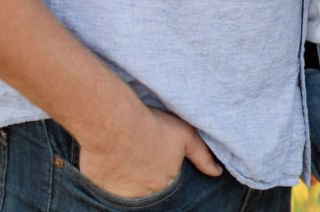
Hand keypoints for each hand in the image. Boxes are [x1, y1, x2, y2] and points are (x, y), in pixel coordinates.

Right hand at [78, 104, 221, 198]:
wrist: (114, 124)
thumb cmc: (150, 125)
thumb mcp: (185, 135)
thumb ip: (202, 156)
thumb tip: (217, 173)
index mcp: (165, 183)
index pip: (167, 180)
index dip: (160, 164)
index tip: (154, 153)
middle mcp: (146, 195)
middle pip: (148, 185)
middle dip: (146, 172)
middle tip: (140, 151)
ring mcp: (123, 195)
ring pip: (129, 187)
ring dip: (129, 174)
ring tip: (126, 151)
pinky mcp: (102, 191)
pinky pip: (109, 186)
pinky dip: (111, 176)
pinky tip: (112, 157)